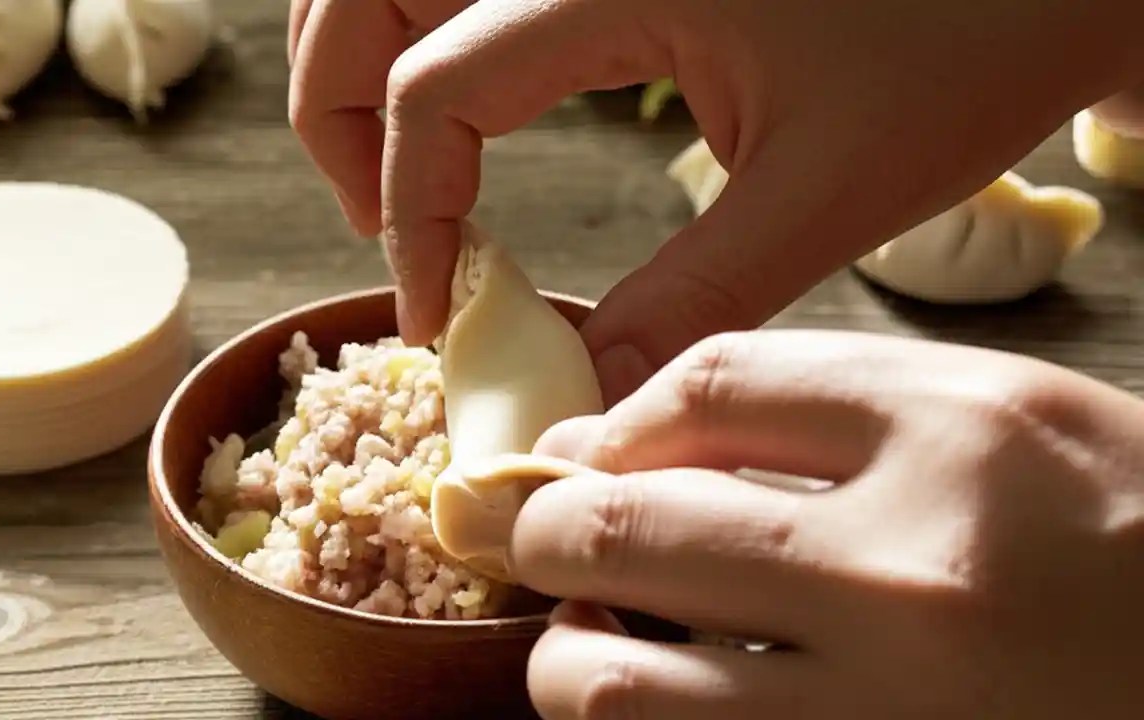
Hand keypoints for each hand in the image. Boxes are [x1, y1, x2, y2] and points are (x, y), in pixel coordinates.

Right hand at [289, 0, 1143, 400]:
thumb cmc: (967, 41)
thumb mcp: (824, 189)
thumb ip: (694, 296)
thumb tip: (589, 393)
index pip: (434, 84)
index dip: (411, 209)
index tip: (436, 311)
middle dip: (335, 116)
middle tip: (379, 231)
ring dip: (363, 67)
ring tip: (400, 182)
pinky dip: (432, 52)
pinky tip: (461, 128)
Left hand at [508, 330, 1143, 718]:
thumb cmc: (1116, 530)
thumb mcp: (996, 414)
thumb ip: (814, 403)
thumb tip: (615, 441)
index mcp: (956, 437)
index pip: (705, 388)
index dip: (614, 420)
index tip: (592, 450)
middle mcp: (910, 578)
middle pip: (622, 527)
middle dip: (545, 528)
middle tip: (548, 535)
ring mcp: (888, 715)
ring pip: (615, 690)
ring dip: (569, 656)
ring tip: (596, 632)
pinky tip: (669, 694)